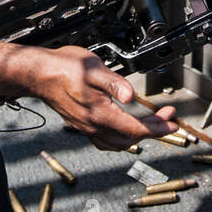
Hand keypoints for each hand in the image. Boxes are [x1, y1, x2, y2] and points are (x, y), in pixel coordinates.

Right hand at [21, 45, 177, 150]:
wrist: (39, 74)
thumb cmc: (64, 68)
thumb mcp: (93, 68)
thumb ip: (115, 83)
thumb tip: (131, 95)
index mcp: (100, 114)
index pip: (136, 129)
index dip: (158, 127)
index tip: (172, 122)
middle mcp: (94, 126)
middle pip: (131, 138)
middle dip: (153, 129)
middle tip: (167, 116)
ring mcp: (87, 128)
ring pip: (118, 143)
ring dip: (138, 135)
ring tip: (151, 122)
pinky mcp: (82, 125)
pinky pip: (106, 141)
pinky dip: (121, 138)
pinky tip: (125, 128)